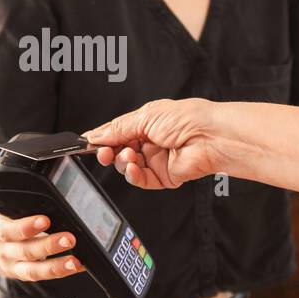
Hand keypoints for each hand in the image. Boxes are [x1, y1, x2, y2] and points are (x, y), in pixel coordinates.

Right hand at [0, 202, 85, 281]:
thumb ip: (17, 203)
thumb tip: (46, 186)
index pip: (8, 230)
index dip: (26, 227)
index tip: (45, 220)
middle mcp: (3, 251)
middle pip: (26, 251)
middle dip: (49, 246)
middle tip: (69, 238)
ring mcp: (12, 265)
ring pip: (33, 270)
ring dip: (56, 266)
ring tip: (74, 261)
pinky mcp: (21, 274)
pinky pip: (40, 275)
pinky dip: (60, 271)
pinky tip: (77, 265)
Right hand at [84, 98, 225, 188]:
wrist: (211, 137)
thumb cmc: (188, 118)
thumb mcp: (145, 117)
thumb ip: (117, 129)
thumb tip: (95, 135)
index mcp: (146, 122)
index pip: (117, 132)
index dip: (102, 138)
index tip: (87, 142)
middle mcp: (150, 141)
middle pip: (119, 151)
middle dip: (109, 152)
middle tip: (103, 152)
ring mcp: (157, 160)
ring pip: (128, 167)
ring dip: (123, 162)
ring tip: (129, 155)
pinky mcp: (164, 176)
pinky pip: (142, 180)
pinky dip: (134, 176)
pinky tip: (134, 168)